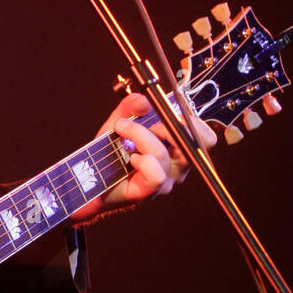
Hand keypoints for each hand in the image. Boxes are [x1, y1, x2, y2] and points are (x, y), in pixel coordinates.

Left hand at [70, 92, 216, 223]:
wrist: (89, 181)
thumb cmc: (109, 154)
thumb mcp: (119, 123)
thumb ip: (129, 107)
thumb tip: (143, 100)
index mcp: (177, 149)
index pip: (204, 136)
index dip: (193, 120)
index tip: (173, 105)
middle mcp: (177, 167)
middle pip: (193, 145)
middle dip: (169, 126)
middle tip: (149, 123)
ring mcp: (165, 182)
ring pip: (163, 153)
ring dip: (140, 136)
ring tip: (122, 133)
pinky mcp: (149, 192)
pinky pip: (155, 173)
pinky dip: (140, 160)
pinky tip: (129, 158)